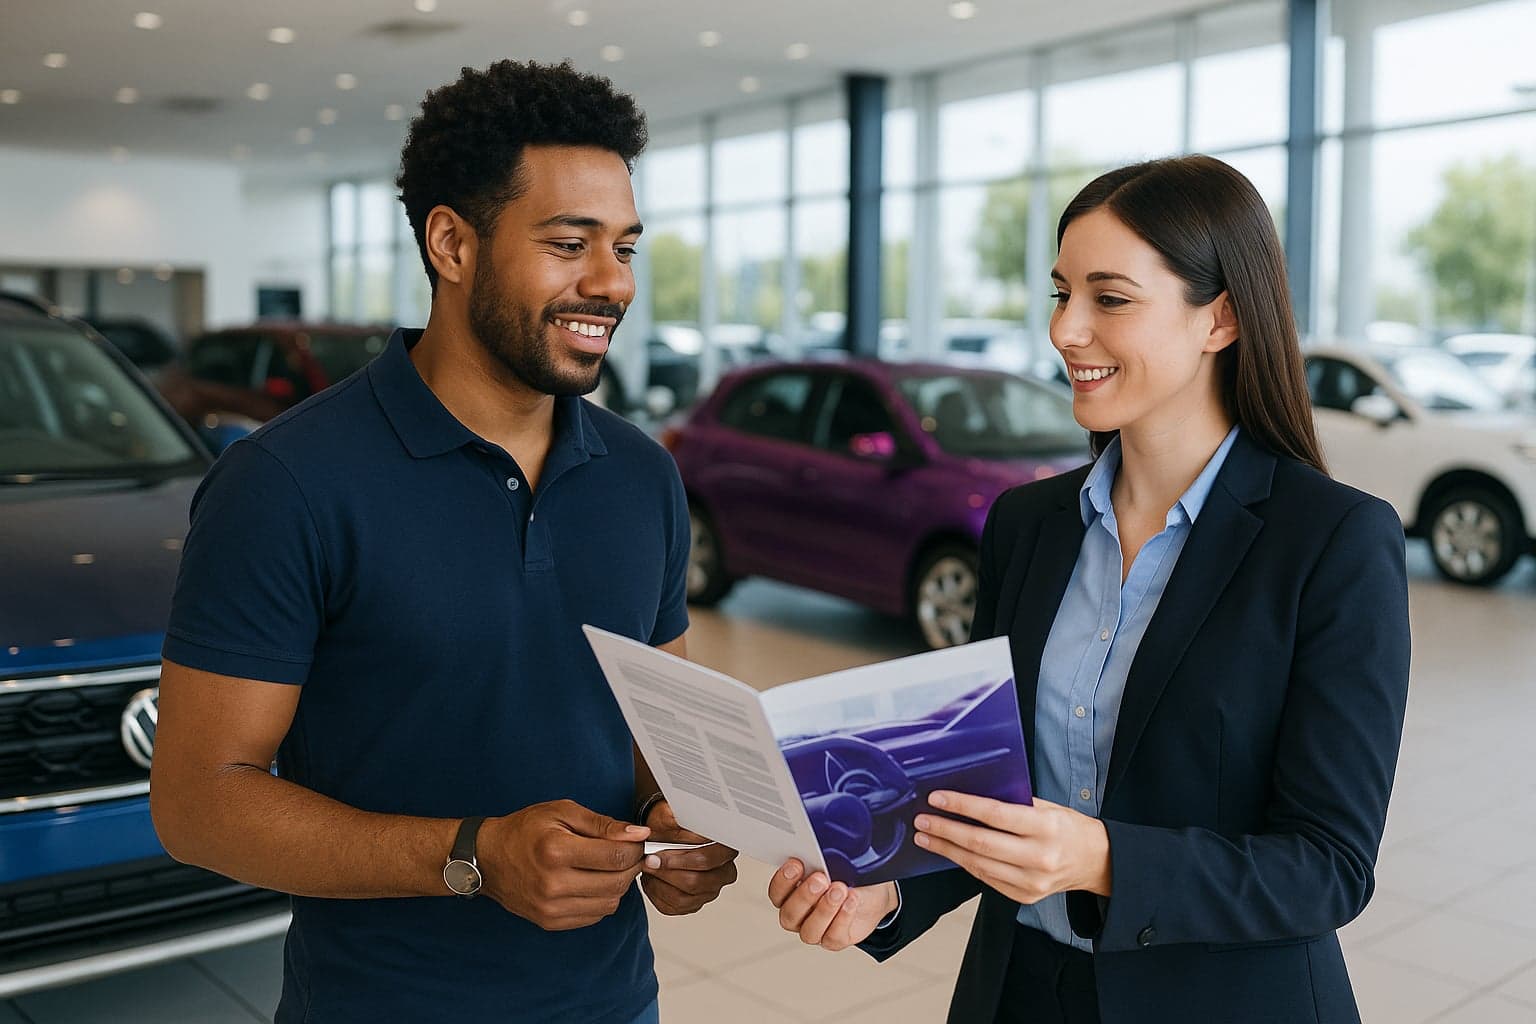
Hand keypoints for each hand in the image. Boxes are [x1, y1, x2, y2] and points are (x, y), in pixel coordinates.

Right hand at [477, 799, 649, 930]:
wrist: (488, 858)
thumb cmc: (525, 830)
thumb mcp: (563, 812)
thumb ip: (603, 824)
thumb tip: (639, 835)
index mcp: (557, 851)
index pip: (616, 857)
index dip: (635, 848)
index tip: (637, 842)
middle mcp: (553, 884)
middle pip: (617, 883)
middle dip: (631, 867)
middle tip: (627, 854)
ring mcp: (551, 907)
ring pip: (609, 903)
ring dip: (618, 885)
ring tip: (607, 868)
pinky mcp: (550, 922)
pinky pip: (594, 916)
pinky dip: (601, 900)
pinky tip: (592, 882)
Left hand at [638, 799, 738, 914]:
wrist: (660, 834)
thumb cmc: (668, 824)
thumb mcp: (669, 815)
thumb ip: (675, 819)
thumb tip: (677, 824)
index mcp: (725, 847)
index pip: (706, 860)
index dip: (679, 859)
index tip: (658, 854)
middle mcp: (724, 871)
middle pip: (695, 882)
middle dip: (667, 872)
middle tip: (649, 861)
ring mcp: (711, 889)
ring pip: (684, 898)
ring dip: (660, 884)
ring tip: (650, 869)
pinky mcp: (696, 903)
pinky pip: (675, 907)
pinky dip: (658, 895)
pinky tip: (652, 879)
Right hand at [767, 858, 896, 951]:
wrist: (872, 891)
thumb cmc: (847, 875)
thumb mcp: (834, 861)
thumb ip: (821, 858)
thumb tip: (818, 851)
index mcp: (790, 894)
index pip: (777, 893)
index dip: (783, 881)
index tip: (797, 864)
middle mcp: (798, 916)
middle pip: (789, 915)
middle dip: (804, 896)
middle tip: (820, 879)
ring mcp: (815, 931)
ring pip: (809, 930)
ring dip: (825, 909)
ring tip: (839, 890)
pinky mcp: (834, 940)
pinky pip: (833, 937)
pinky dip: (843, 917)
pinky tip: (851, 901)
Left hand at [914, 791, 1111, 904]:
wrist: (1096, 861)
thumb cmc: (1068, 827)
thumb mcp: (1047, 806)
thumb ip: (1014, 802)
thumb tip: (971, 791)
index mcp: (1046, 827)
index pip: (996, 815)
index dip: (963, 806)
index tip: (937, 798)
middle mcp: (1039, 857)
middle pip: (981, 843)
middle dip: (946, 831)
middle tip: (922, 820)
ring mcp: (1032, 881)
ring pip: (979, 865)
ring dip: (948, 850)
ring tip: (926, 837)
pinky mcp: (1025, 896)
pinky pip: (986, 879)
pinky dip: (965, 864)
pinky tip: (949, 852)